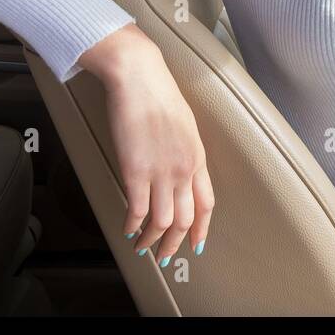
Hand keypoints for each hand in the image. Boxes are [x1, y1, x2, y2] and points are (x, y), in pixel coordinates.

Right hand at [79, 24, 214, 266]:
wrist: (139, 77)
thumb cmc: (159, 94)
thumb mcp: (185, 125)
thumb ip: (186, 152)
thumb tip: (181, 173)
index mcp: (198, 157)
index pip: (206, 204)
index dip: (201, 229)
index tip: (196, 245)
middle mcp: (184, 169)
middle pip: (184, 219)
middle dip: (175, 244)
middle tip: (166, 256)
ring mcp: (160, 172)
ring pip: (162, 222)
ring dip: (152, 241)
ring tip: (143, 248)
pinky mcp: (134, 171)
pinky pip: (137, 210)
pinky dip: (132, 226)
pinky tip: (128, 230)